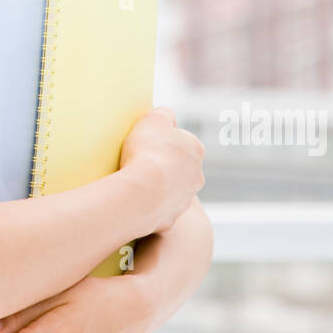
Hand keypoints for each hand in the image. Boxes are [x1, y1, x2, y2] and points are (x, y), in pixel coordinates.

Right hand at [119, 106, 204, 234]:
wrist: (142, 191)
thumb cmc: (148, 151)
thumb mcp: (153, 118)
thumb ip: (163, 113)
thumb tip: (166, 113)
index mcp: (196, 150)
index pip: (181, 140)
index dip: (163, 140)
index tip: (147, 141)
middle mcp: (196, 176)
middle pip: (179, 167)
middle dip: (164, 164)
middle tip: (140, 161)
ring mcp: (185, 200)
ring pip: (171, 190)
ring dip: (158, 186)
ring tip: (136, 181)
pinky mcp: (171, 219)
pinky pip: (159, 210)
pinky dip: (149, 205)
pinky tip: (136, 199)